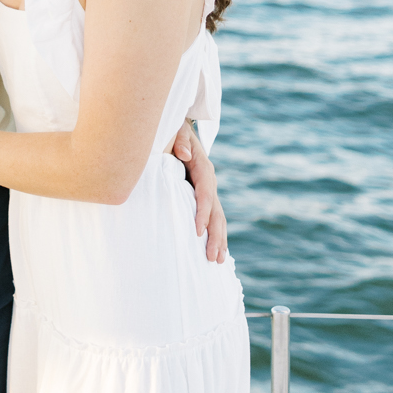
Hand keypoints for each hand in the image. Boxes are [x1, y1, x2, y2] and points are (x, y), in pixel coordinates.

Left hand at [172, 122, 227, 262]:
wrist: (179, 131)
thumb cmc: (173, 132)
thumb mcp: (176, 131)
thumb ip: (180, 140)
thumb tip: (185, 154)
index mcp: (203, 167)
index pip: (205, 193)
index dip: (202, 212)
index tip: (198, 231)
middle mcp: (209, 181)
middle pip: (216, 211)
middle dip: (215, 235)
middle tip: (213, 258)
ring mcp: (208, 190)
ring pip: (218, 218)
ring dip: (219, 239)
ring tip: (218, 261)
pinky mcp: (202, 196)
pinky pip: (212, 217)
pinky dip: (215, 234)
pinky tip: (215, 251)